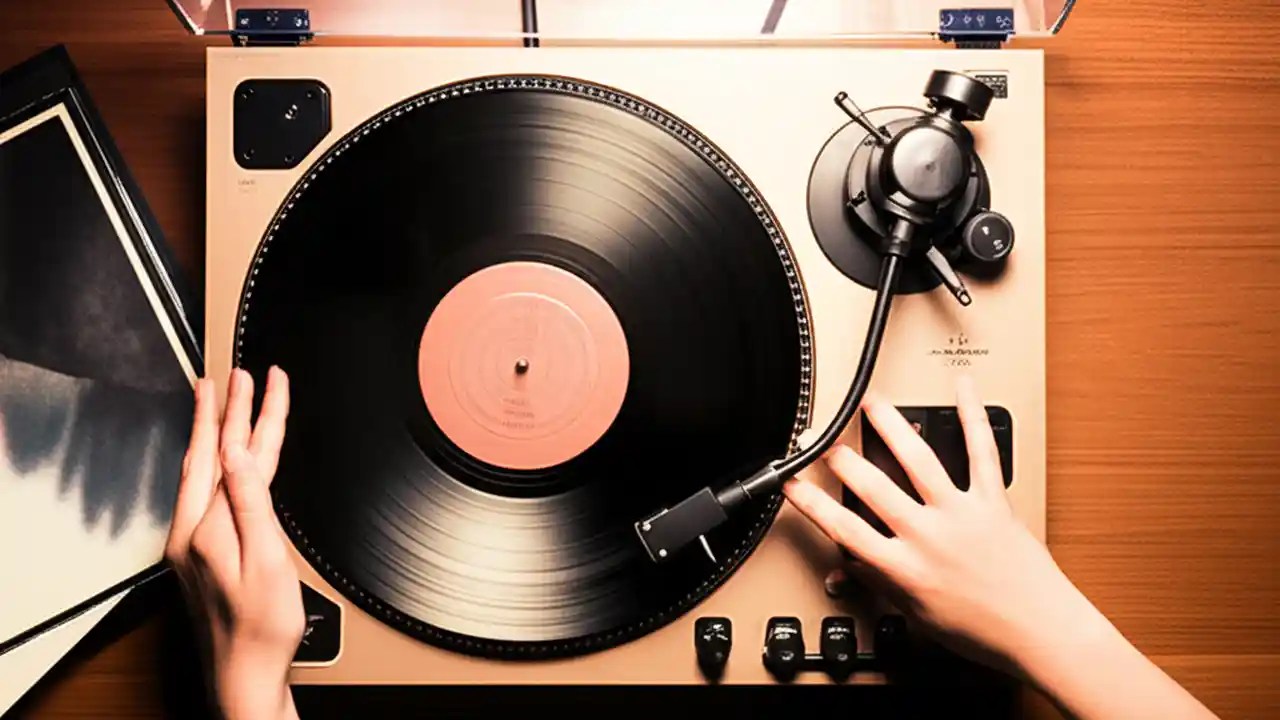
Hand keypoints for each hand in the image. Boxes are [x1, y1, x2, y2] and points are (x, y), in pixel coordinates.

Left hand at [165, 367, 302, 719]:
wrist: (242, 675)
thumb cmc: (261, 628)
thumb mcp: (266, 560)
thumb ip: (250, 502)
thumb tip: (240, 452)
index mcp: (209, 526)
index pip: (239, 453)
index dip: (256, 412)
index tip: (267, 378)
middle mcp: (193, 529)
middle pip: (215, 455)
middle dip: (227, 410)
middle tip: (236, 374)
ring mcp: (191, 541)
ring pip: (204, 470)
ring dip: (211, 431)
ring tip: (213, 399)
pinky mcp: (196, 553)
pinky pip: (203, 491)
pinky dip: (210, 462)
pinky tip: (213, 458)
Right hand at [784, 376, 1217, 719]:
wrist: (1042, 633)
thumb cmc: (985, 632)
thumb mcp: (918, 617)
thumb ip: (878, 586)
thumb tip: (843, 573)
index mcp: (904, 569)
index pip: (845, 530)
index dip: (812, 504)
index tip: (792, 485)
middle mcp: (928, 536)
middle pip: (873, 487)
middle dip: (841, 458)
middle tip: (821, 437)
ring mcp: (961, 514)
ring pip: (918, 460)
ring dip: (890, 426)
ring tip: (870, 402)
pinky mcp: (993, 502)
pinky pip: (982, 453)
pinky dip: (973, 417)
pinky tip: (964, 389)